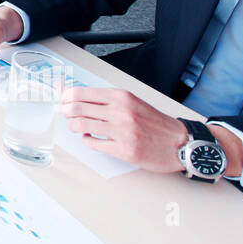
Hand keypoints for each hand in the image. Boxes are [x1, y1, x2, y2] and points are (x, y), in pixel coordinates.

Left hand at [59, 87, 186, 171]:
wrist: (179, 142)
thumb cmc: (155, 123)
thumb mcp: (132, 102)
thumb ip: (107, 100)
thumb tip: (78, 98)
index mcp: (121, 97)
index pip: (81, 93)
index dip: (66, 97)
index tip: (63, 101)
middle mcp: (120, 112)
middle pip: (77, 108)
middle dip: (66, 112)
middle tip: (66, 115)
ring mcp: (121, 132)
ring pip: (81, 126)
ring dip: (74, 127)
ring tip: (76, 128)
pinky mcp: (123, 150)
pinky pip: (93, 144)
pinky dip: (87, 141)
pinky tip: (90, 139)